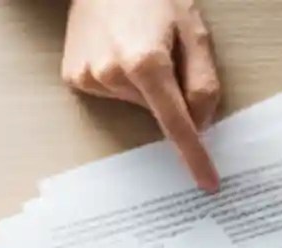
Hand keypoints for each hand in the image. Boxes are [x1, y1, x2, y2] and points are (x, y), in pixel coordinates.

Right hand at [62, 0, 220, 190]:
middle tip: (163, 50)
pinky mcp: (75, 78)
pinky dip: (121, 79)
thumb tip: (202, 124)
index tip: (207, 183)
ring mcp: (89, 77)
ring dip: (144, 83)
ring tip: (135, 43)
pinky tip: (116, 49)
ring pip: (135, 102)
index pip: (176, 124)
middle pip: (158, 110)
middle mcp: (113, 75)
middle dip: (169, 91)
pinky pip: (111, 93)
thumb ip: (203, 82)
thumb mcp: (193, 31)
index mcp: (146, 63)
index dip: (194, 156)